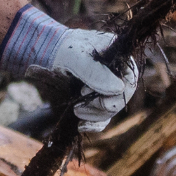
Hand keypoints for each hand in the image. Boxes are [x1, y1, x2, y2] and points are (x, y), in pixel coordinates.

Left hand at [0, 5, 139, 131]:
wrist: (45, 53)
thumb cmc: (62, 50)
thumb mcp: (76, 57)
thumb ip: (95, 72)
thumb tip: (118, 89)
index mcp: (119, 59)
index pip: (130, 81)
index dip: (117, 95)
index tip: (97, 99)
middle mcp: (117, 75)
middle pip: (120, 99)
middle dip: (102, 107)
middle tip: (80, 105)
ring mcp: (107, 88)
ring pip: (110, 110)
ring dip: (95, 115)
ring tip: (76, 110)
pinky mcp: (96, 100)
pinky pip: (101, 117)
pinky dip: (93, 123)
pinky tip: (81, 126)